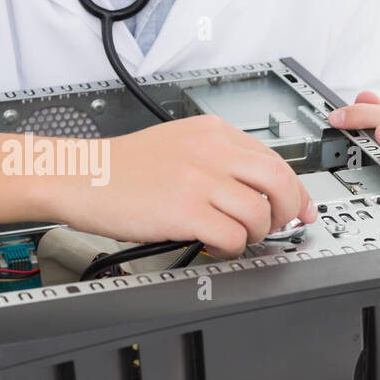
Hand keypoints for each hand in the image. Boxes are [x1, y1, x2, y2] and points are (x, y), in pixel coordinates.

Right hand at [52, 115, 317, 256]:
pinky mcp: (185, 211)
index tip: (299, 207)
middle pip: (280, 181)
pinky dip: (232, 246)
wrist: (80, 175)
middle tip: (278, 226)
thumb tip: (253, 187)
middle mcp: (211, 151)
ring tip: (236, 237)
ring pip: (260, 212)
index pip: (274, 158)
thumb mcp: (177, 143)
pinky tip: (216, 244)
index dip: (294, 189)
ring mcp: (199, 180)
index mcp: (212, 132)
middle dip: (288, 210)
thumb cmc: (120, 167)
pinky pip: (233, 235)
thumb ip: (216, 158)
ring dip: (256, 233)